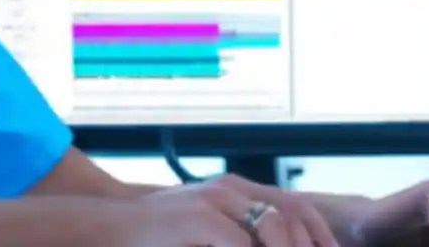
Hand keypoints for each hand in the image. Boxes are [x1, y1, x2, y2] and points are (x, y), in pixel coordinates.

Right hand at [103, 174, 339, 246]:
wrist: (109, 227)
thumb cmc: (157, 237)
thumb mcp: (205, 233)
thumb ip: (235, 236)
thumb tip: (277, 242)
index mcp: (235, 189)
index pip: (295, 206)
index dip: (319, 235)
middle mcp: (230, 188)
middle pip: (292, 214)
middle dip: (310, 245)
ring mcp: (214, 199)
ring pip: (273, 227)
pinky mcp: (199, 217)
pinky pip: (241, 243)